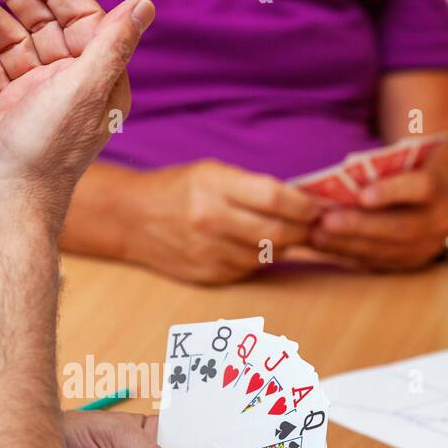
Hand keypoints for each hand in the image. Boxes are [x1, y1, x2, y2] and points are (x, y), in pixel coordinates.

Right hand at [0, 0, 153, 230]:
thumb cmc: (44, 154)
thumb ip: (111, 44)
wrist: (4, 209)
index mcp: (98, 80)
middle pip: (41, 22)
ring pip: (7, 43)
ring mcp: (34, 100)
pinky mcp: (3, 116)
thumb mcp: (83, 91)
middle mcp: (69, 87)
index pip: (80, 15)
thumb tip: (144, 5)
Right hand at [122, 160, 319, 283]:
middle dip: (302, 230)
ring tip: (284, 233)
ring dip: (283, 246)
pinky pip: (248, 269)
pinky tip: (253, 246)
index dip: (303, 205)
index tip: (316, 206)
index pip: (273, 198)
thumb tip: (302, 201)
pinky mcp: (207, 275)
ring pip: (267, 256)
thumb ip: (253, 186)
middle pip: (276, 233)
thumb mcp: (212, 172)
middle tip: (313, 225)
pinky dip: (259, 259)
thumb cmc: (178, 189)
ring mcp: (208, 252)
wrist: (131, 219)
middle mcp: (210, 220)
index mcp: (213, 186)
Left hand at [305, 169, 447, 272]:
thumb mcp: (401, 166)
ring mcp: (425, 248)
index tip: (362, 195)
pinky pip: (374, 263)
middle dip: (359, 226)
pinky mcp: (407, 265)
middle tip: (325, 221)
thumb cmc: (405, 174)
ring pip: (385, 251)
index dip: (391, 192)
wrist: (434, 201)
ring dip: (346, 244)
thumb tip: (338, 183)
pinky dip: (344, 253)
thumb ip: (380, 171)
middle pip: (400, 228)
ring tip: (315, 235)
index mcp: (439, 189)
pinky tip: (320, 245)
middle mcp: (438, 222)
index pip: (421, 188)